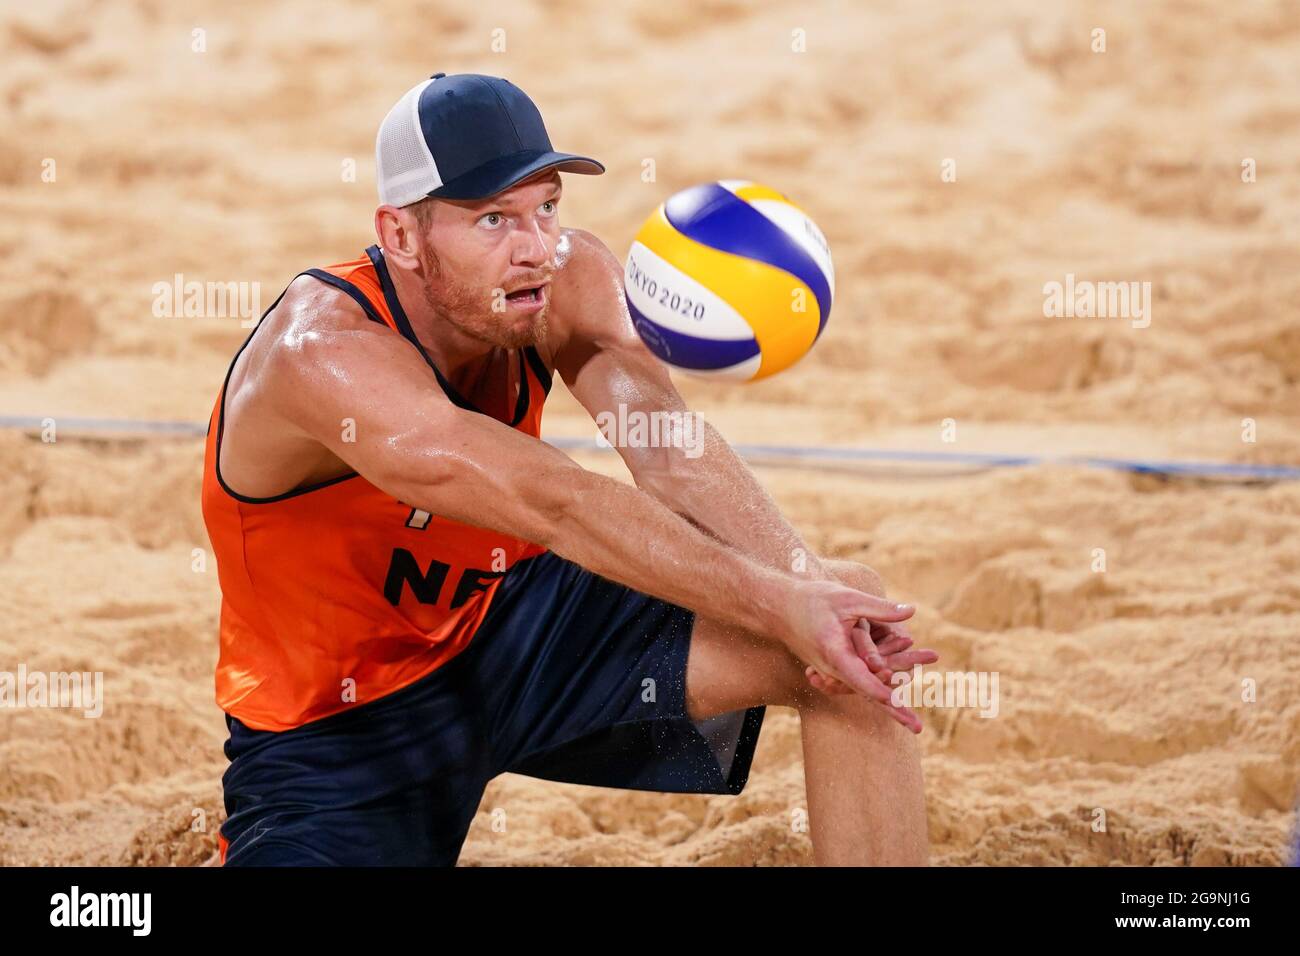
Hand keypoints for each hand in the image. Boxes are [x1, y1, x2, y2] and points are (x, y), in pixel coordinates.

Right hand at [777, 578, 915, 710]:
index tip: (901, 707)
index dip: (884, 693)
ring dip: (891, 699)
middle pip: (868, 693)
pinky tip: (897, 691)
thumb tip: (912, 611)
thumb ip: (880, 608)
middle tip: (918, 728)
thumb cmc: (813, 599)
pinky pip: (857, 682)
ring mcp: (832, 673)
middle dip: (894, 710)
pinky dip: (878, 686)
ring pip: (865, 688)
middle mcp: (833, 670)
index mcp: (836, 655)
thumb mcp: (848, 599)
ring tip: (913, 718)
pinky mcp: (833, 669)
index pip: (863, 681)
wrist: (780, 608)